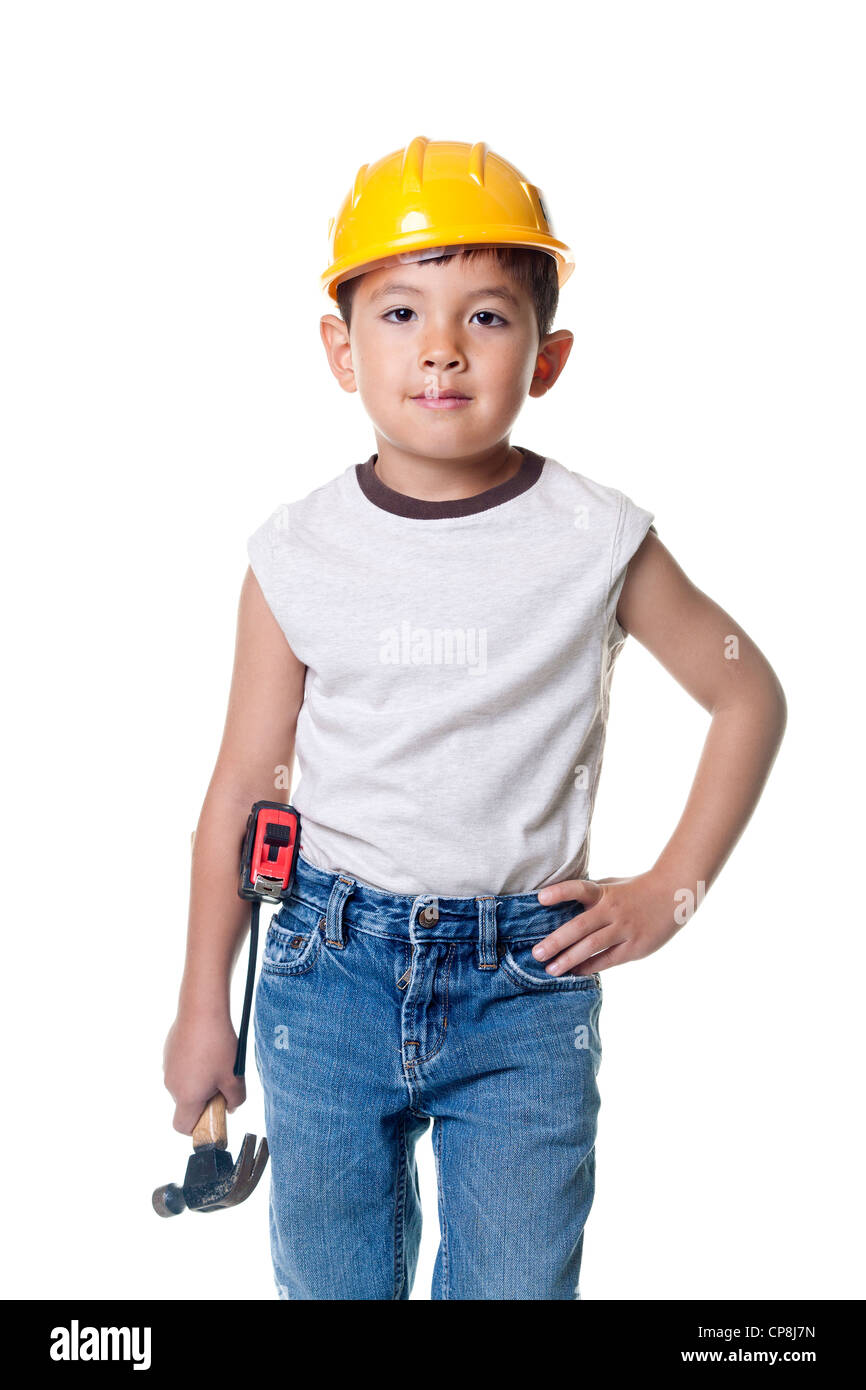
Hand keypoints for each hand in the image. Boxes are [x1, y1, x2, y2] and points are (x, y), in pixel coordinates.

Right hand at [162, 1009, 246, 1134]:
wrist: (201, 1010)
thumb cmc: (217, 1046)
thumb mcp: (234, 1076)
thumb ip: (235, 1099)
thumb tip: (231, 1107)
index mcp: (187, 1097)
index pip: (182, 1126)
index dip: (197, 1127)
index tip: (213, 1113)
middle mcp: (172, 1085)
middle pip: (187, 1104)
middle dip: (204, 1099)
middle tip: (222, 1081)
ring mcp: (167, 1068)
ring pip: (184, 1084)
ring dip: (199, 1080)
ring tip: (216, 1060)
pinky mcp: (168, 1052)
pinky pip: (181, 1067)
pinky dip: (192, 1064)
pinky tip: (206, 1048)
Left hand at [534, 871, 684, 975]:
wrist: (675, 895)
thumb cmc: (635, 890)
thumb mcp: (612, 884)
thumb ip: (591, 895)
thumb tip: (561, 905)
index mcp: (605, 892)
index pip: (580, 889)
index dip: (560, 892)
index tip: (540, 898)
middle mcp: (613, 910)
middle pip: (580, 926)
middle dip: (556, 941)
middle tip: (537, 953)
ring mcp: (625, 929)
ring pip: (592, 946)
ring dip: (569, 959)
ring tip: (551, 969)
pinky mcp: (635, 947)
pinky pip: (608, 959)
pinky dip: (590, 966)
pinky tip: (575, 972)